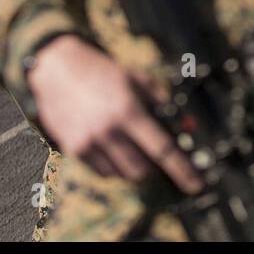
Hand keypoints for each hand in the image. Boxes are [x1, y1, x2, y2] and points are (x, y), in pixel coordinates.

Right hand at [29, 35, 202, 193]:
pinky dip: (113, 167)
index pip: (162, 149)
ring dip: (132, 168)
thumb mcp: (136, 78)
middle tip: (155, 158)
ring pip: (120, 174)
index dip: (182, 170)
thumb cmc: (103, 72)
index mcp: (129, 111)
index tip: (195, 185)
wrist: (57, 69)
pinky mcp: (73, 149)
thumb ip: (160, 99)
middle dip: (153, 169)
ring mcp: (88, 142)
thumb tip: (182, 122)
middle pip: (141, 171)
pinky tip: (113, 147)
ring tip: (131, 146)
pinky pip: (101, 172)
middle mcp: (108, 131)